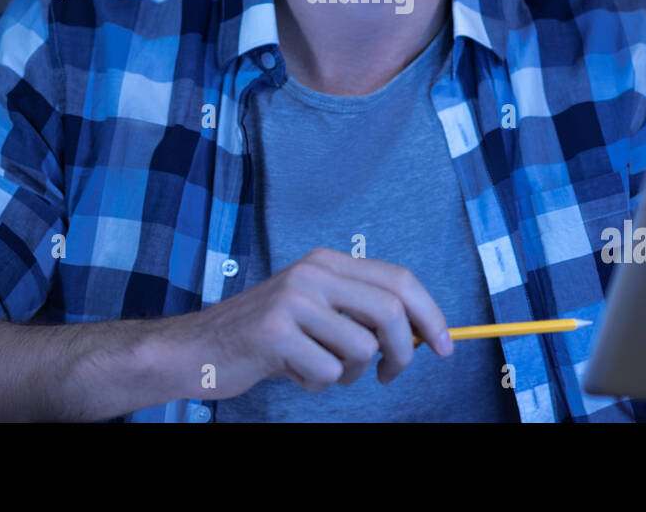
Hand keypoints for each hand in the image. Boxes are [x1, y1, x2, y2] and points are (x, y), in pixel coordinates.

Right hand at [169, 247, 452, 398]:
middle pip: (389, 310)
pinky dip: (317, 384)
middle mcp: (312, 272)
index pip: (399, 279)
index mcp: (327, 261)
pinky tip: (291, 371)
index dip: (430, 315)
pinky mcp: (275, 333)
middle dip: (403, 351)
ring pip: (360, 349)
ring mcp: (292, 300)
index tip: (445, 346)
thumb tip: (425, 333)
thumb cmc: (270, 336)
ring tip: (319, 368)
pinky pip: (327, 372)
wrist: (200, 347)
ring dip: (349, 374)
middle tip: (391, 375)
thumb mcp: (317, 308)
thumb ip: (362, 311)